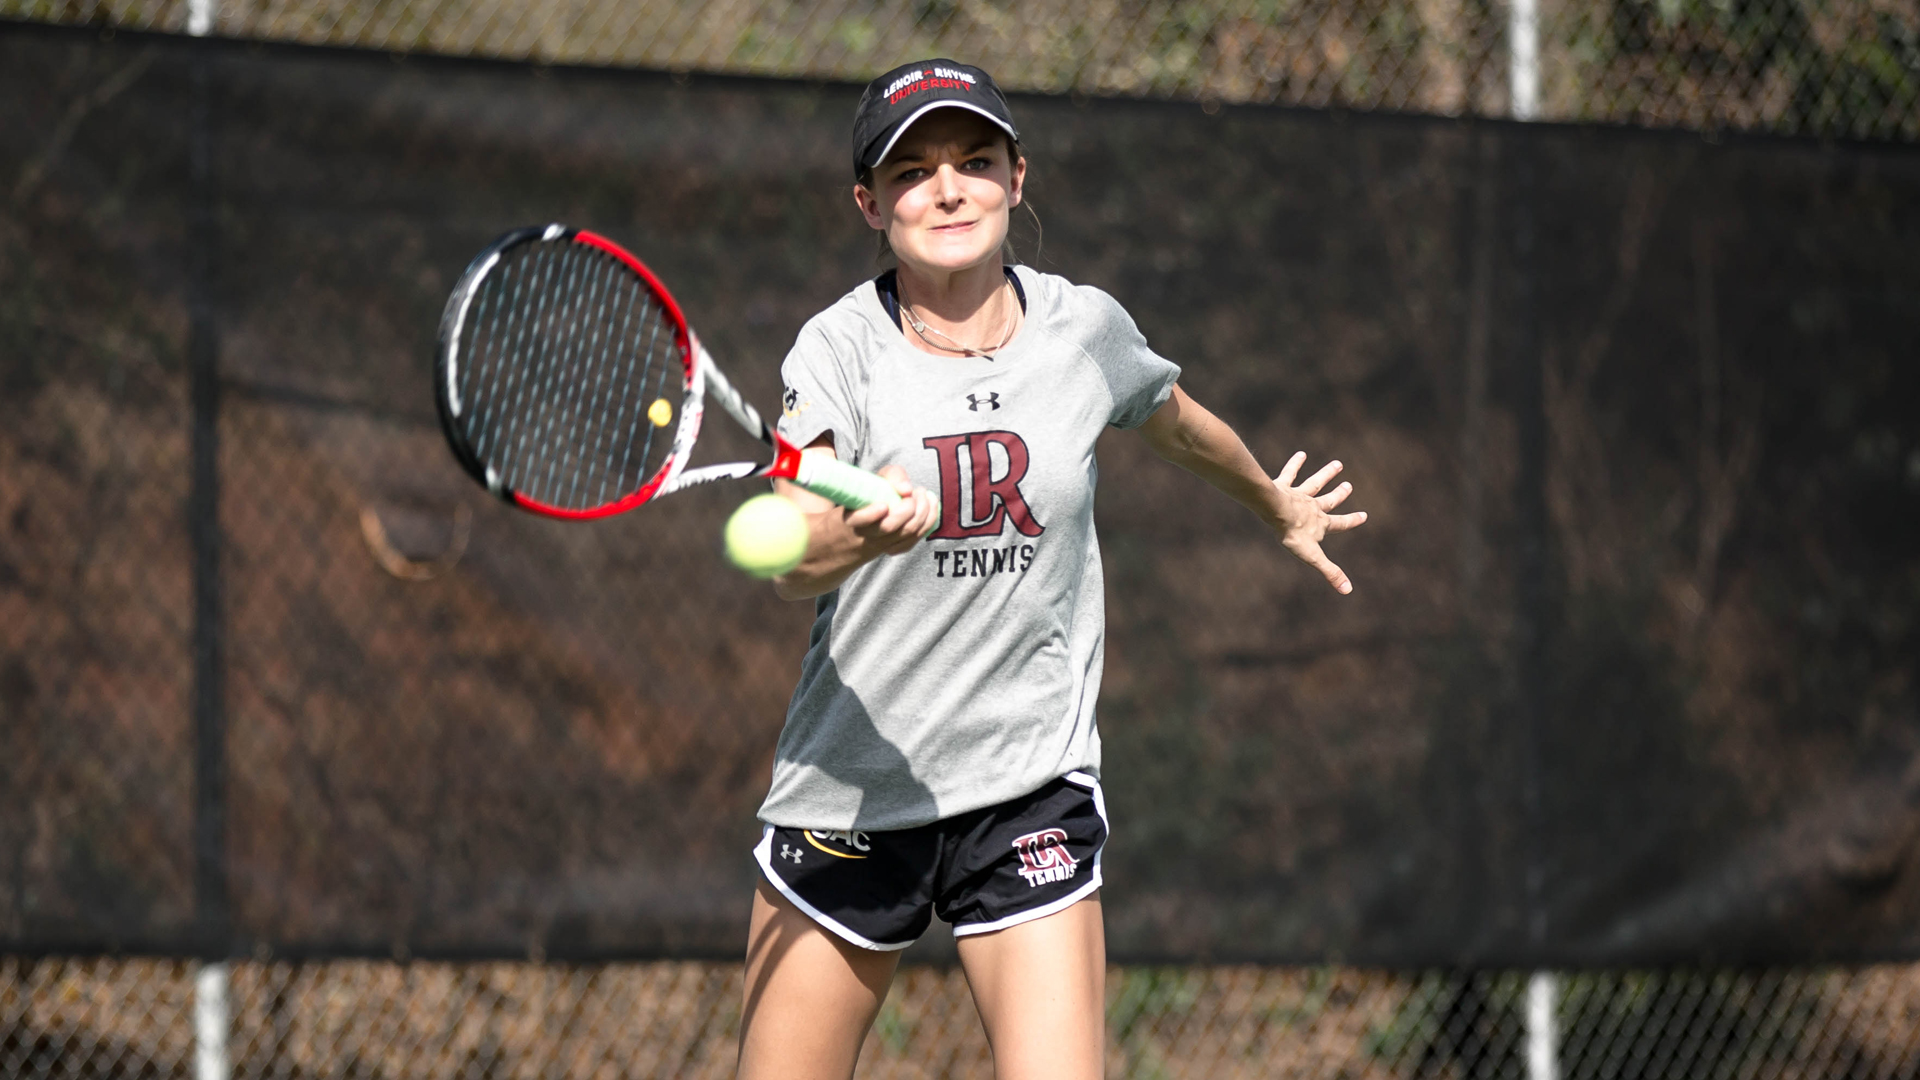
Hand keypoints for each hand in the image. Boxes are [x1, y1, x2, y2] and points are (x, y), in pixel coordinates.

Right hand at [841, 464, 938, 555]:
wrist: (870, 518)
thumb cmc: (874, 493)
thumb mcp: (878, 477)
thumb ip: (892, 476)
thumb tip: (907, 490)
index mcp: (853, 515)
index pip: (858, 520)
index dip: (870, 514)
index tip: (883, 505)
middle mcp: (866, 533)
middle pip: (888, 527)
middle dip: (907, 508)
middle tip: (915, 491)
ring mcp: (882, 544)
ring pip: (907, 532)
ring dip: (922, 510)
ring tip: (923, 494)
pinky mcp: (898, 547)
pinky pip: (916, 538)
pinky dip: (929, 520)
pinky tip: (931, 504)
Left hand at [1271, 452, 1366, 593]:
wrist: (1276, 511)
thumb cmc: (1293, 535)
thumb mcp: (1313, 556)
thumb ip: (1330, 572)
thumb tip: (1348, 590)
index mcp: (1320, 523)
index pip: (1340, 523)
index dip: (1352, 521)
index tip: (1364, 515)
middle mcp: (1312, 507)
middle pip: (1328, 500)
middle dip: (1339, 494)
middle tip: (1348, 485)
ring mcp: (1299, 495)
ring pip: (1315, 483)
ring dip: (1326, 474)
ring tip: (1337, 464)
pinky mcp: (1284, 486)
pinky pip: (1290, 473)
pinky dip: (1296, 464)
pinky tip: (1301, 454)